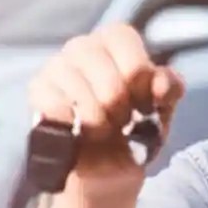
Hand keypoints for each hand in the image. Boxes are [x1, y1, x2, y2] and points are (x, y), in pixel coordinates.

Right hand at [27, 23, 185, 198]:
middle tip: (121, 122)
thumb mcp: (162, 110)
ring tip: (100, 131)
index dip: (136, 72)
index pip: (122, 37)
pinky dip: (72, 127)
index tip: (142, 101)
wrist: (105, 170)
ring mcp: (55, 68)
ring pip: (80, 92)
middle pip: (104, 70)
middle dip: (118, 105)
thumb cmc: (134, 131)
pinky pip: (56, 107)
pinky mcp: (38, 93)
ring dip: (97, 122)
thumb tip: (160, 84)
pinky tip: (78, 133)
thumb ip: (169, 89)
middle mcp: (81, 47)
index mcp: (113, 41)